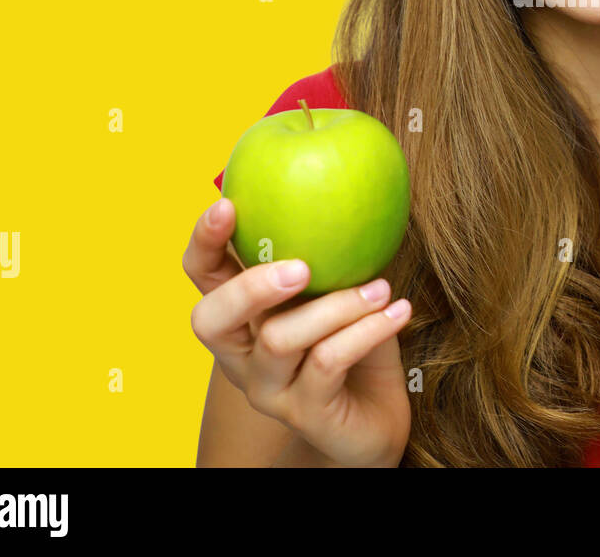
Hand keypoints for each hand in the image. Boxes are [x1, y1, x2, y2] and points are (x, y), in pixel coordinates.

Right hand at [184, 197, 412, 467]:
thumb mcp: (339, 289)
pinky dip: (365, 332)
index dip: (203, 241)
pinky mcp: (304, 413)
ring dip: (336, 305)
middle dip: (250, 286)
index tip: (227, 204)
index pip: (201, 275)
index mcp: (241, 316)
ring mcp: (268, 387)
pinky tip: (398, 311)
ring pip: (279, 340)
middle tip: (301, 266)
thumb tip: (349, 179)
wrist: (375, 420)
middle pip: (211, 320)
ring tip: (381, 286)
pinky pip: (327, 363)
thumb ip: (331, 251)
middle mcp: (241, 354)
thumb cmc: (354, 344)